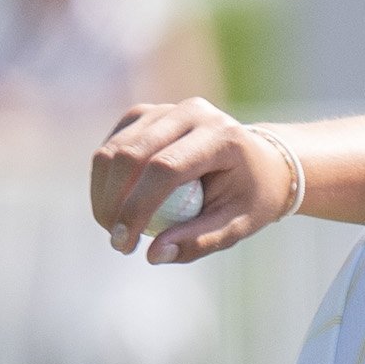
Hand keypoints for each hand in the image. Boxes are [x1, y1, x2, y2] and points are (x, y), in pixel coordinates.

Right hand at [91, 98, 291, 263]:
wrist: (260, 162)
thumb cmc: (252, 198)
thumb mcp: (238, 226)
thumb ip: (199, 241)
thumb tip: (152, 255)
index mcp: (221, 136)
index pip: (166, 168)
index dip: (138, 207)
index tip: (124, 243)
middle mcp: (192, 112)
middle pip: (133, 154)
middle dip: (114, 202)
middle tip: (116, 241)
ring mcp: (166, 108)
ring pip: (115, 148)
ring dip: (104, 192)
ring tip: (114, 229)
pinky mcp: (146, 114)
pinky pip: (113, 145)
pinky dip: (106, 179)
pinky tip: (116, 207)